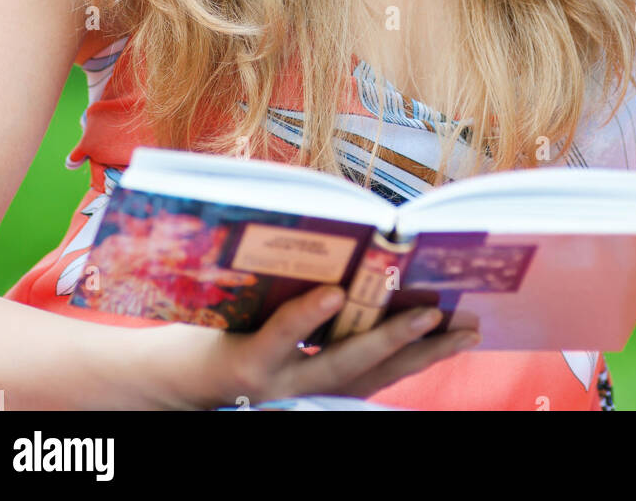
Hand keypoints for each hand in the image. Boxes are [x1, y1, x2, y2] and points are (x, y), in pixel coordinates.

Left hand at [132, 284, 479, 409]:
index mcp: (323, 374)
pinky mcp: (246, 367)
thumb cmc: (230, 332)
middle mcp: (309, 386)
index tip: (472, 325)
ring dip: (385, 336)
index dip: (432, 350)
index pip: (389, 366)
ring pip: (341, 361)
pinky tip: (333, 294)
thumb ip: (322, 300)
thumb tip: (368, 248)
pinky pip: (282, 337)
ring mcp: (280, 380)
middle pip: (379, 368)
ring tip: (423, 312)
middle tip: (468, 323)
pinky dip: (309, 316)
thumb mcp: (282, 320)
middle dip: (427, 346)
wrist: (163, 374)